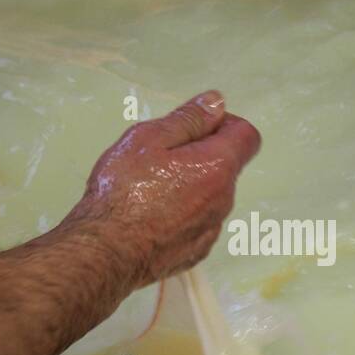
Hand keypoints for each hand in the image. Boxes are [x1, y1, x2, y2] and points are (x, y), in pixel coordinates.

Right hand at [69, 91, 260, 287]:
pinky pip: (198, 222)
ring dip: (190, 185)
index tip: (192, 127)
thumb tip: (218, 102)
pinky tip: (151, 216)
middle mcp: (224, 199)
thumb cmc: (124, 190)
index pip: (247, 136)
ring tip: (149, 188)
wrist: (106, 251)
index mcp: (218, 167)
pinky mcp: (197, 252)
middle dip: (201, 154)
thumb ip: (188, 119)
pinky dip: (182, 213)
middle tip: (158, 157)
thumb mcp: (149, 139)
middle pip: (226, 166)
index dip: (224, 123)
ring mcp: (211, 229)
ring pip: (210, 195)